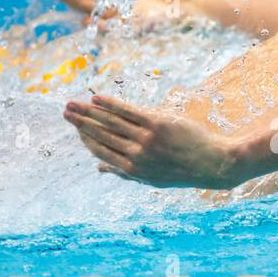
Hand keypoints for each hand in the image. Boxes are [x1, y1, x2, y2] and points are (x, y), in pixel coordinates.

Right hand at [64, 94, 241, 188]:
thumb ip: (124, 173)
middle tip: (65, 111)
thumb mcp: (151, 179)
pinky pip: (128, 111)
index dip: (85, 139)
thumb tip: (98, 170)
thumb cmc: (181, 171)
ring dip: (89, 111)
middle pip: (101, 135)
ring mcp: (146, 139)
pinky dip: (110, 104)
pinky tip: (97, 98)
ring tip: (74, 103)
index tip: (74, 129)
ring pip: (111, 122)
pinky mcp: (157, 123)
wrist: (212, 164)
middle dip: (80, 122)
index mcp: (132, 170)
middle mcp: (136, 155)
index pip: (101, 151)